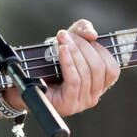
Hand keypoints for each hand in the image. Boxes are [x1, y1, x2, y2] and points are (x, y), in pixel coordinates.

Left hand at [2, 18, 119, 117]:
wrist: (25, 80)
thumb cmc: (49, 62)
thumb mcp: (69, 41)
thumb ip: (83, 31)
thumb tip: (92, 34)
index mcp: (98, 85)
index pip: (111, 69)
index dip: (101, 50)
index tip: (86, 37)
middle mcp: (93, 96)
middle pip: (98, 68)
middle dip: (83, 47)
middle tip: (66, 35)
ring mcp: (82, 103)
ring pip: (86, 73)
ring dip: (74, 51)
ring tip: (61, 39)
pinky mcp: (68, 105)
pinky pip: (74, 80)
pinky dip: (68, 62)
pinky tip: (62, 50)